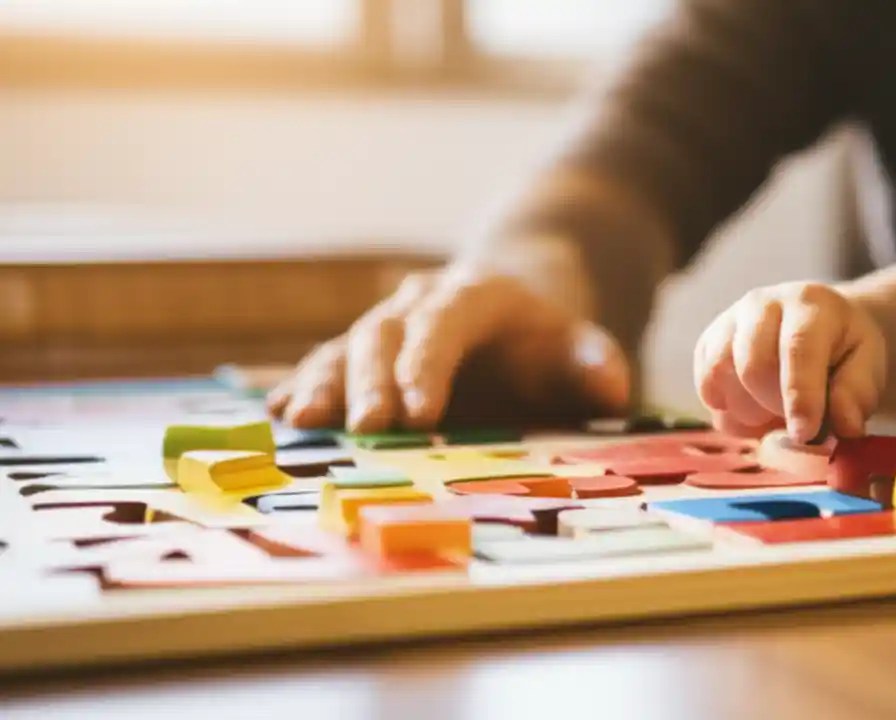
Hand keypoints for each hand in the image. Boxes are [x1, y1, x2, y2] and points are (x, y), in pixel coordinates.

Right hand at [267, 264, 629, 431]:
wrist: (513, 306)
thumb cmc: (548, 339)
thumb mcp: (583, 345)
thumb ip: (595, 364)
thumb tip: (610, 390)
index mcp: (474, 295)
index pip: (446, 324)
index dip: (429, 365)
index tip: (421, 412)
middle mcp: (420, 302)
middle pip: (387, 333)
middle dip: (373, 382)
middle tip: (366, 428)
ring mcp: (387, 326)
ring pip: (346, 346)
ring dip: (323, 382)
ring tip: (302, 421)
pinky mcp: (364, 353)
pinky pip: (327, 364)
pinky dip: (303, 386)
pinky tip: (279, 417)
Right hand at [694, 282, 886, 442]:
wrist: (816, 325)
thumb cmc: (843, 349)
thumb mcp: (868, 364)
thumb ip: (858, 394)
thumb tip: (844, 425)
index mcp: (810, 303)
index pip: (798, 348)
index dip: (800, 396)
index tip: (805, 434)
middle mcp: (762, 303)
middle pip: (752, 364)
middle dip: (773, 406)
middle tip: (795, 420)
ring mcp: (729, 320)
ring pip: (719, 375)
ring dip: (746, 410)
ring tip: (773, 413)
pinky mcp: (709, 342)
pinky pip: (705, 386)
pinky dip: (726, 410)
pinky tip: (752, 410)